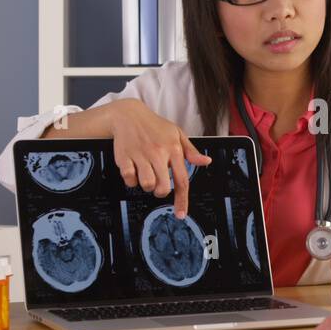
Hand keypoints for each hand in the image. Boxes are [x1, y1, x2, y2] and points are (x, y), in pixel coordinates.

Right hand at [109, 99, 210, 218]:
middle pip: (162, 188)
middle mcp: (158, 153)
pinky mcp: (124, 157)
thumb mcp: (177, 134)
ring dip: (146, 185)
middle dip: (160, 192)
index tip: (180, 214)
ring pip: (146, 185)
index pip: (182, 180)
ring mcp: (141, 155)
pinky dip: (131, 179)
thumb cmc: (155, 126)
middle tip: (158, 183)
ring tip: (145, 173)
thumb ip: (191, 151)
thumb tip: (206, 162)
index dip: (182, 200)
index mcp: (173, 149)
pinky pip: (129, 179)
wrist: (128, 115)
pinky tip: (133, 169)